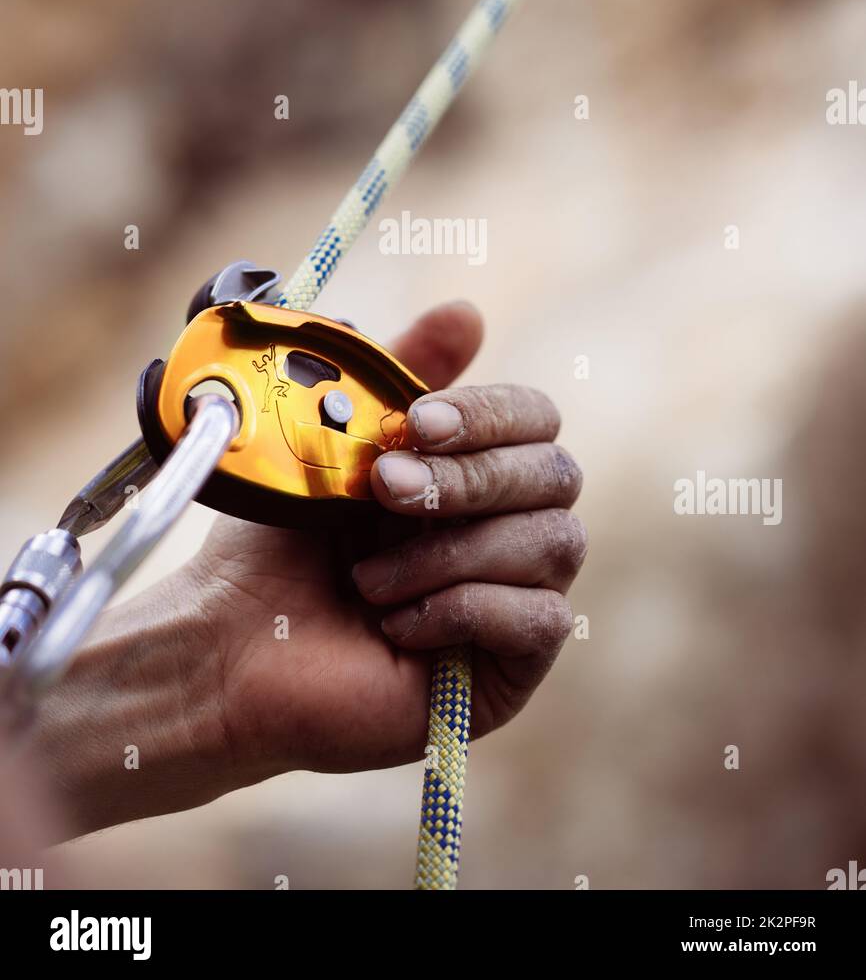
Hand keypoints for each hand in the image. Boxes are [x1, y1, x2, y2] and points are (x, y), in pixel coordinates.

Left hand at [36, 302, 584, 831]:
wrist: (233, 640)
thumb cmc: (283, 543)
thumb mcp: (339, 441)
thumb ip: (401, 375)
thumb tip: (467, 311)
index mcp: (478, 468)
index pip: (536, 419)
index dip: (490, 413)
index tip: (416, 423)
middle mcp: (511, 527)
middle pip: (558, 474)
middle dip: (469, 479)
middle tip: (386, 490)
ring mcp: (518, 597)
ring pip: (553, 543)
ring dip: (450, 552)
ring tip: (369, 577)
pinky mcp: (510, 668)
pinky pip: (539, 619)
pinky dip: (462, 609)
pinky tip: (396, 622)